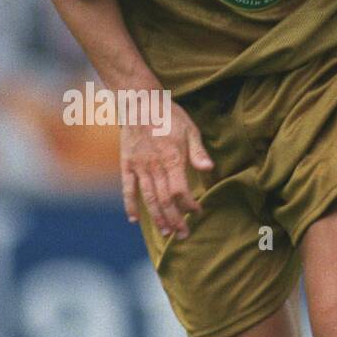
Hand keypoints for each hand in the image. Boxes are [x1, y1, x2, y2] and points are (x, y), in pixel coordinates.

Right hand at [120, 102, 213, 239]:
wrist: (139, 101)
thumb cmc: (169, 115)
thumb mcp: (189, 129)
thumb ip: (198, 152)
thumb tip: (209, 168)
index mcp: (172, 157)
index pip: (180, 190)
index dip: (189, 205)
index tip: (198, 211)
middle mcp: (155, 165)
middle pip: (165, 199)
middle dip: (175, 219)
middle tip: (183, 235)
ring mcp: (139, 166)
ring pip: (148, 198)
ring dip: (157, 217)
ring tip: (165, 232)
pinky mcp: (126, 164)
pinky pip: (127, 188)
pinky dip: (130, 204)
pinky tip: (134, 219)